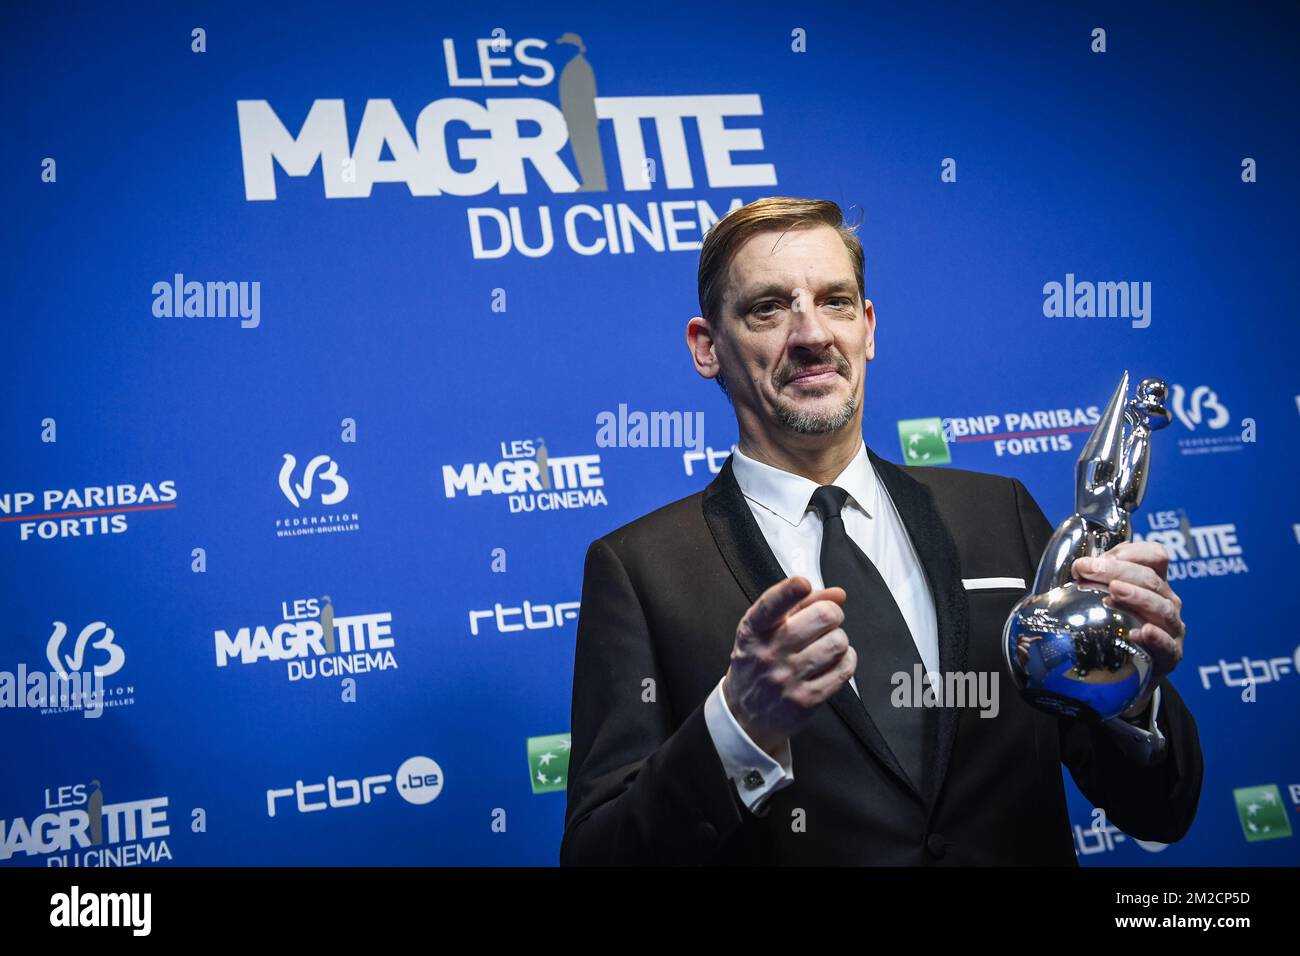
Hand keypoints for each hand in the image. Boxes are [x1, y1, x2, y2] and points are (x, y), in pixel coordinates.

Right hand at [722, 576, 854, 756]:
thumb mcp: (764, 631)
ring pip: (838, 642)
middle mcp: (768, 653)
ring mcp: (787, 678)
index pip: (771, 605)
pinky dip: (846, 660)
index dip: (789, 591)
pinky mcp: (806, 700)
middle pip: (822, 617)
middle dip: (832, 614)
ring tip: (827, 644)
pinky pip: (844, 670)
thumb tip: (837, 594)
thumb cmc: (757, 663)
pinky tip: (835, 661)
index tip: (802, 584)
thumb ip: (798, 605)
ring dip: (839, 639)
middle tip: (827, 620)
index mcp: (754, 630)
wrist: (745, 714)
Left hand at [1070, 541, 1185, 718]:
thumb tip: (1078, 568)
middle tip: (1089, 570)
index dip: (1131, 551)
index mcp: (1152, 583)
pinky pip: (1168, 645)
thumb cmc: (1114, 630)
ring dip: (1137, 597)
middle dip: (1117, 571)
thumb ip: (1094, 582)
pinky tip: (1140, 633)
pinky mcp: (1171, 655)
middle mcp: (1166, 601)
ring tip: (1114, 592)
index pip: (1154, 556)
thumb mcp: (1103, 601)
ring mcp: (1172, 628)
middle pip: (1150, 578)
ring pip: (1162, 607)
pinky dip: (1156, 638)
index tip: (1101, 557)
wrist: (1127, 674)